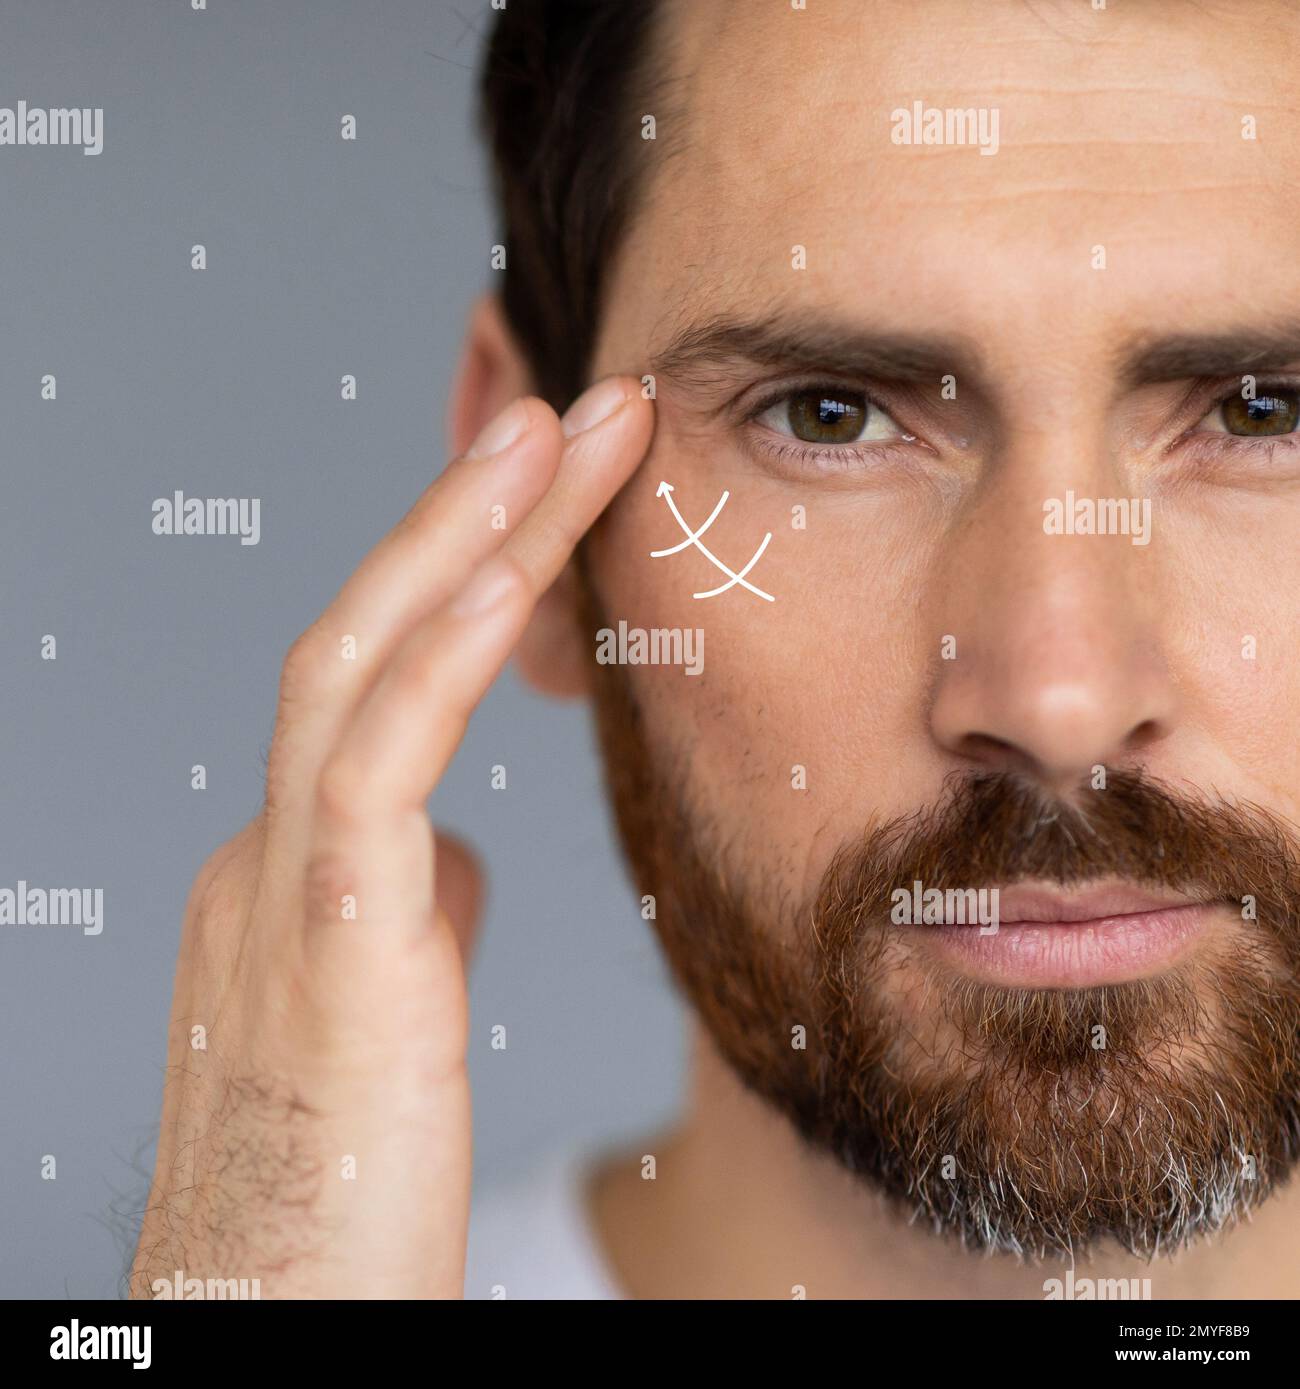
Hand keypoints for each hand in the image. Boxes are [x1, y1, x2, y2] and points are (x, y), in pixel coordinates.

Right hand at [129, 377, 652, 1297]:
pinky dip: (437, 651)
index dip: (463, 570)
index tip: (546, 490)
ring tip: (554, 427)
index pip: (384, 679)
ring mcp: (278, 881)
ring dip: (463, 535)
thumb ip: (409, 915)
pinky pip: (376, 762)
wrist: (279, 1317)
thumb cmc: (342, 1185)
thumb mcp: (386, 1015)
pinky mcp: (320, 935)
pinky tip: (506, 565)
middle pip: (370, 634)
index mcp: (296, 869)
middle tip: (563, 404)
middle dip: (469, 512)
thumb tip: (459, 854)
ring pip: (361, 662)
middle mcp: (269, 849)